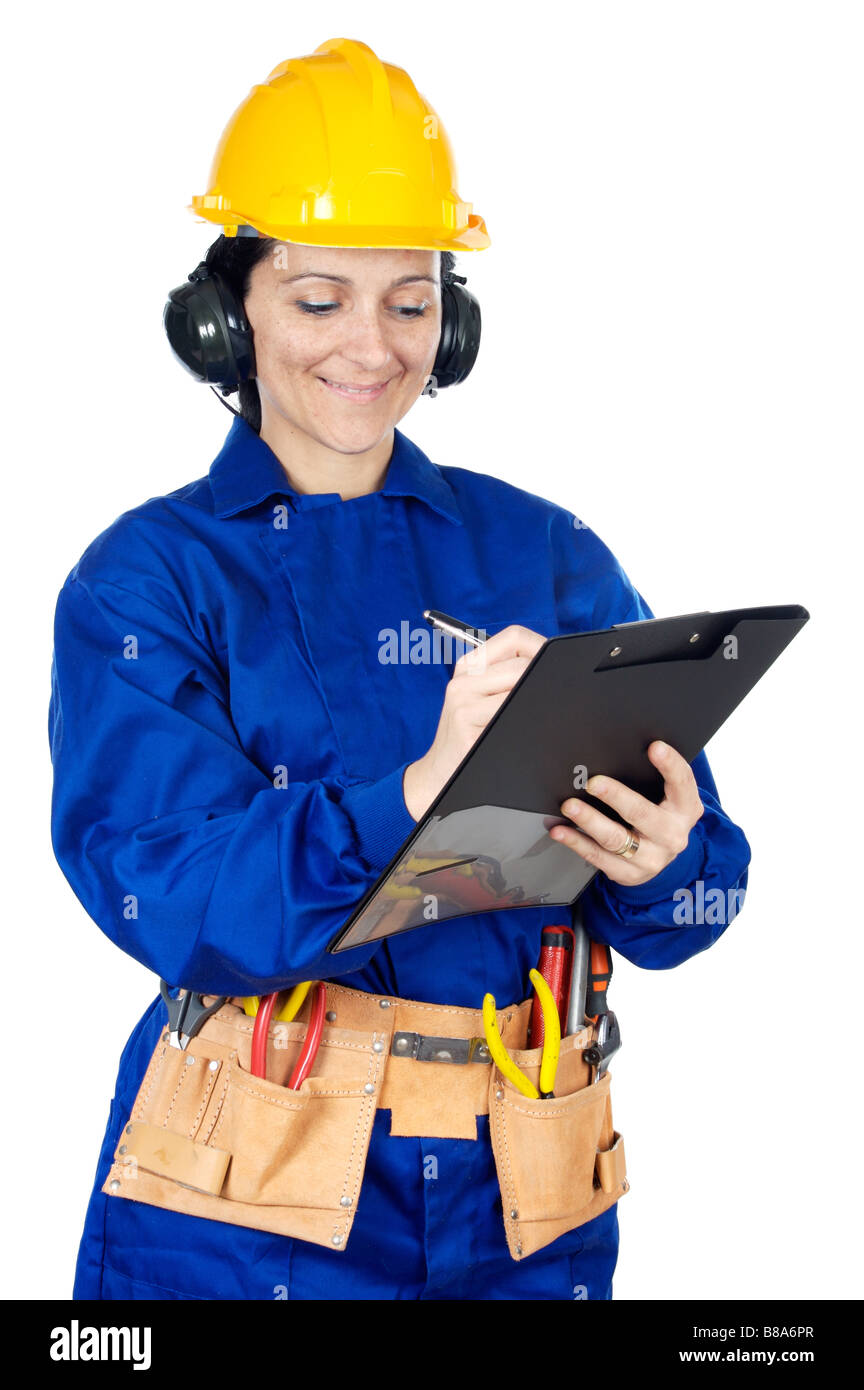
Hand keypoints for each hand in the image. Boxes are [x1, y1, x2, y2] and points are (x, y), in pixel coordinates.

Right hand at [403, 625, 546, 820]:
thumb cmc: (471, 735)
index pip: (514, 637)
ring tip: (537, 719)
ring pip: (521, 689)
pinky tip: (524, 735)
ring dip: (538, 704)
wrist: (439, 773)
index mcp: (469, 667)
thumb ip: (510, 676)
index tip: (554, 666)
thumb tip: (555, 664)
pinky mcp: (468, 729)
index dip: (541, 647)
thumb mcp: (480, 699)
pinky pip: (514, 717)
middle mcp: (463, 681)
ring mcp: (463, 705)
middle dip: (545, 681)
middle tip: (553, 699)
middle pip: (523, 664)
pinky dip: (528, 725)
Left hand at [548, 741, 703, 887]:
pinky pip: (598, 857)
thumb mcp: (667, 797)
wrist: (661, 857)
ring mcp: (652, 858)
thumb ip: (652, 778)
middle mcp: (672, 835)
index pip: (682, 783)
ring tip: (569, 806)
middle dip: (616, 796)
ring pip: (616, 838)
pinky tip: (560, 830)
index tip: (654, 747)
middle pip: (642, 813)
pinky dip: (576, 842)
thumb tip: (613, 753)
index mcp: (686, 809)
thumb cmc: (659, 815)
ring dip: (589, 820)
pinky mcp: (629, 874)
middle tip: (592, 783)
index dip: (670, 764)